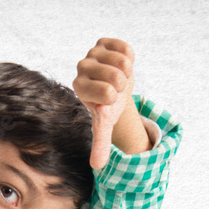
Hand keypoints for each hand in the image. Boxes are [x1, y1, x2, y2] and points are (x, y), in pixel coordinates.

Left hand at [73, 38, 148, 168]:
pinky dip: (129, 58)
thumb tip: (97, 167)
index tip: (108, 100)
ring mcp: (92, 52)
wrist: (114, 86)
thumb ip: (100, 143)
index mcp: (79, 87)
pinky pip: (126, 49)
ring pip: (122, 62)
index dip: (116, 99)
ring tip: (118, 77)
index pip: (107, 93)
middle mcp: (81, 67)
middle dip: (123, 86)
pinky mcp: (103, 41)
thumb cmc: (108, 106)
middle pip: (116, 77)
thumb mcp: (105, 124)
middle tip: (115, 88)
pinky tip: (120, 63)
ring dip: (127, 73)